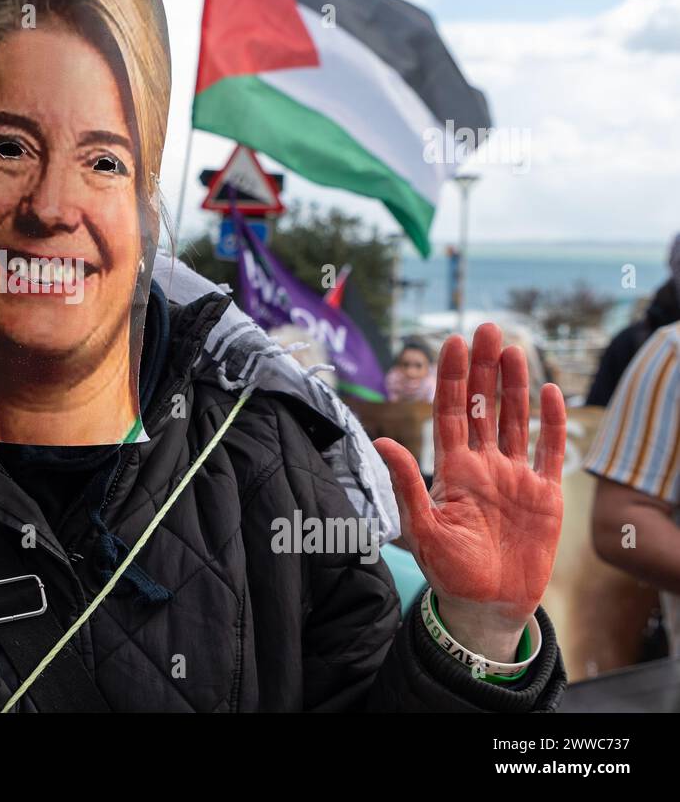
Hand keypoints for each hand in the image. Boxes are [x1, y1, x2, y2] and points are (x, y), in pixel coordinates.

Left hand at [373, 323, 564, 660]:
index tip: (453, 342)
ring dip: (516, 385)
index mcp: (452, 469)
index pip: (451, 412)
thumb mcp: (421, 527)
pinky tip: (551, 391)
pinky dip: (552, 422)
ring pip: (515, 419)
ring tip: (514, 349)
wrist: (486, 605)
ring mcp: (515, 476)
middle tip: (487, 328)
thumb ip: (405, 483)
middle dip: (484, 368)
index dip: (452, 378)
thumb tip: (381, 441)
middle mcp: (483, 465)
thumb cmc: (449, 570)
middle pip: (484, 405)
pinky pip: (549, 450)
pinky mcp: (544, 494)